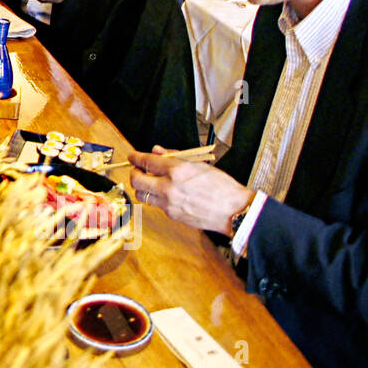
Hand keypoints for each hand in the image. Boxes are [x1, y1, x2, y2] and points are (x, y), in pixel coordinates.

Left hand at [129, 147, 253, 235]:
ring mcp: (169, 204)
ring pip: (142, 195)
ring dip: (143, 188)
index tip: (132, 156)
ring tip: (151, 183)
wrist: (235, 211)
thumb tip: (157, 151)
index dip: (136, 158)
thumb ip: (174, 157)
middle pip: (136, 181)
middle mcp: (169, 188)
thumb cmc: (222, 187)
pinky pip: (156, 205)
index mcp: (177, 171)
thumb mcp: (199, 164)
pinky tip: (166, 194)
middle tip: (138, 170)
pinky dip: (157, 198)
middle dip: (134, 173)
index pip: (146, 162)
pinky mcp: (172, 215)